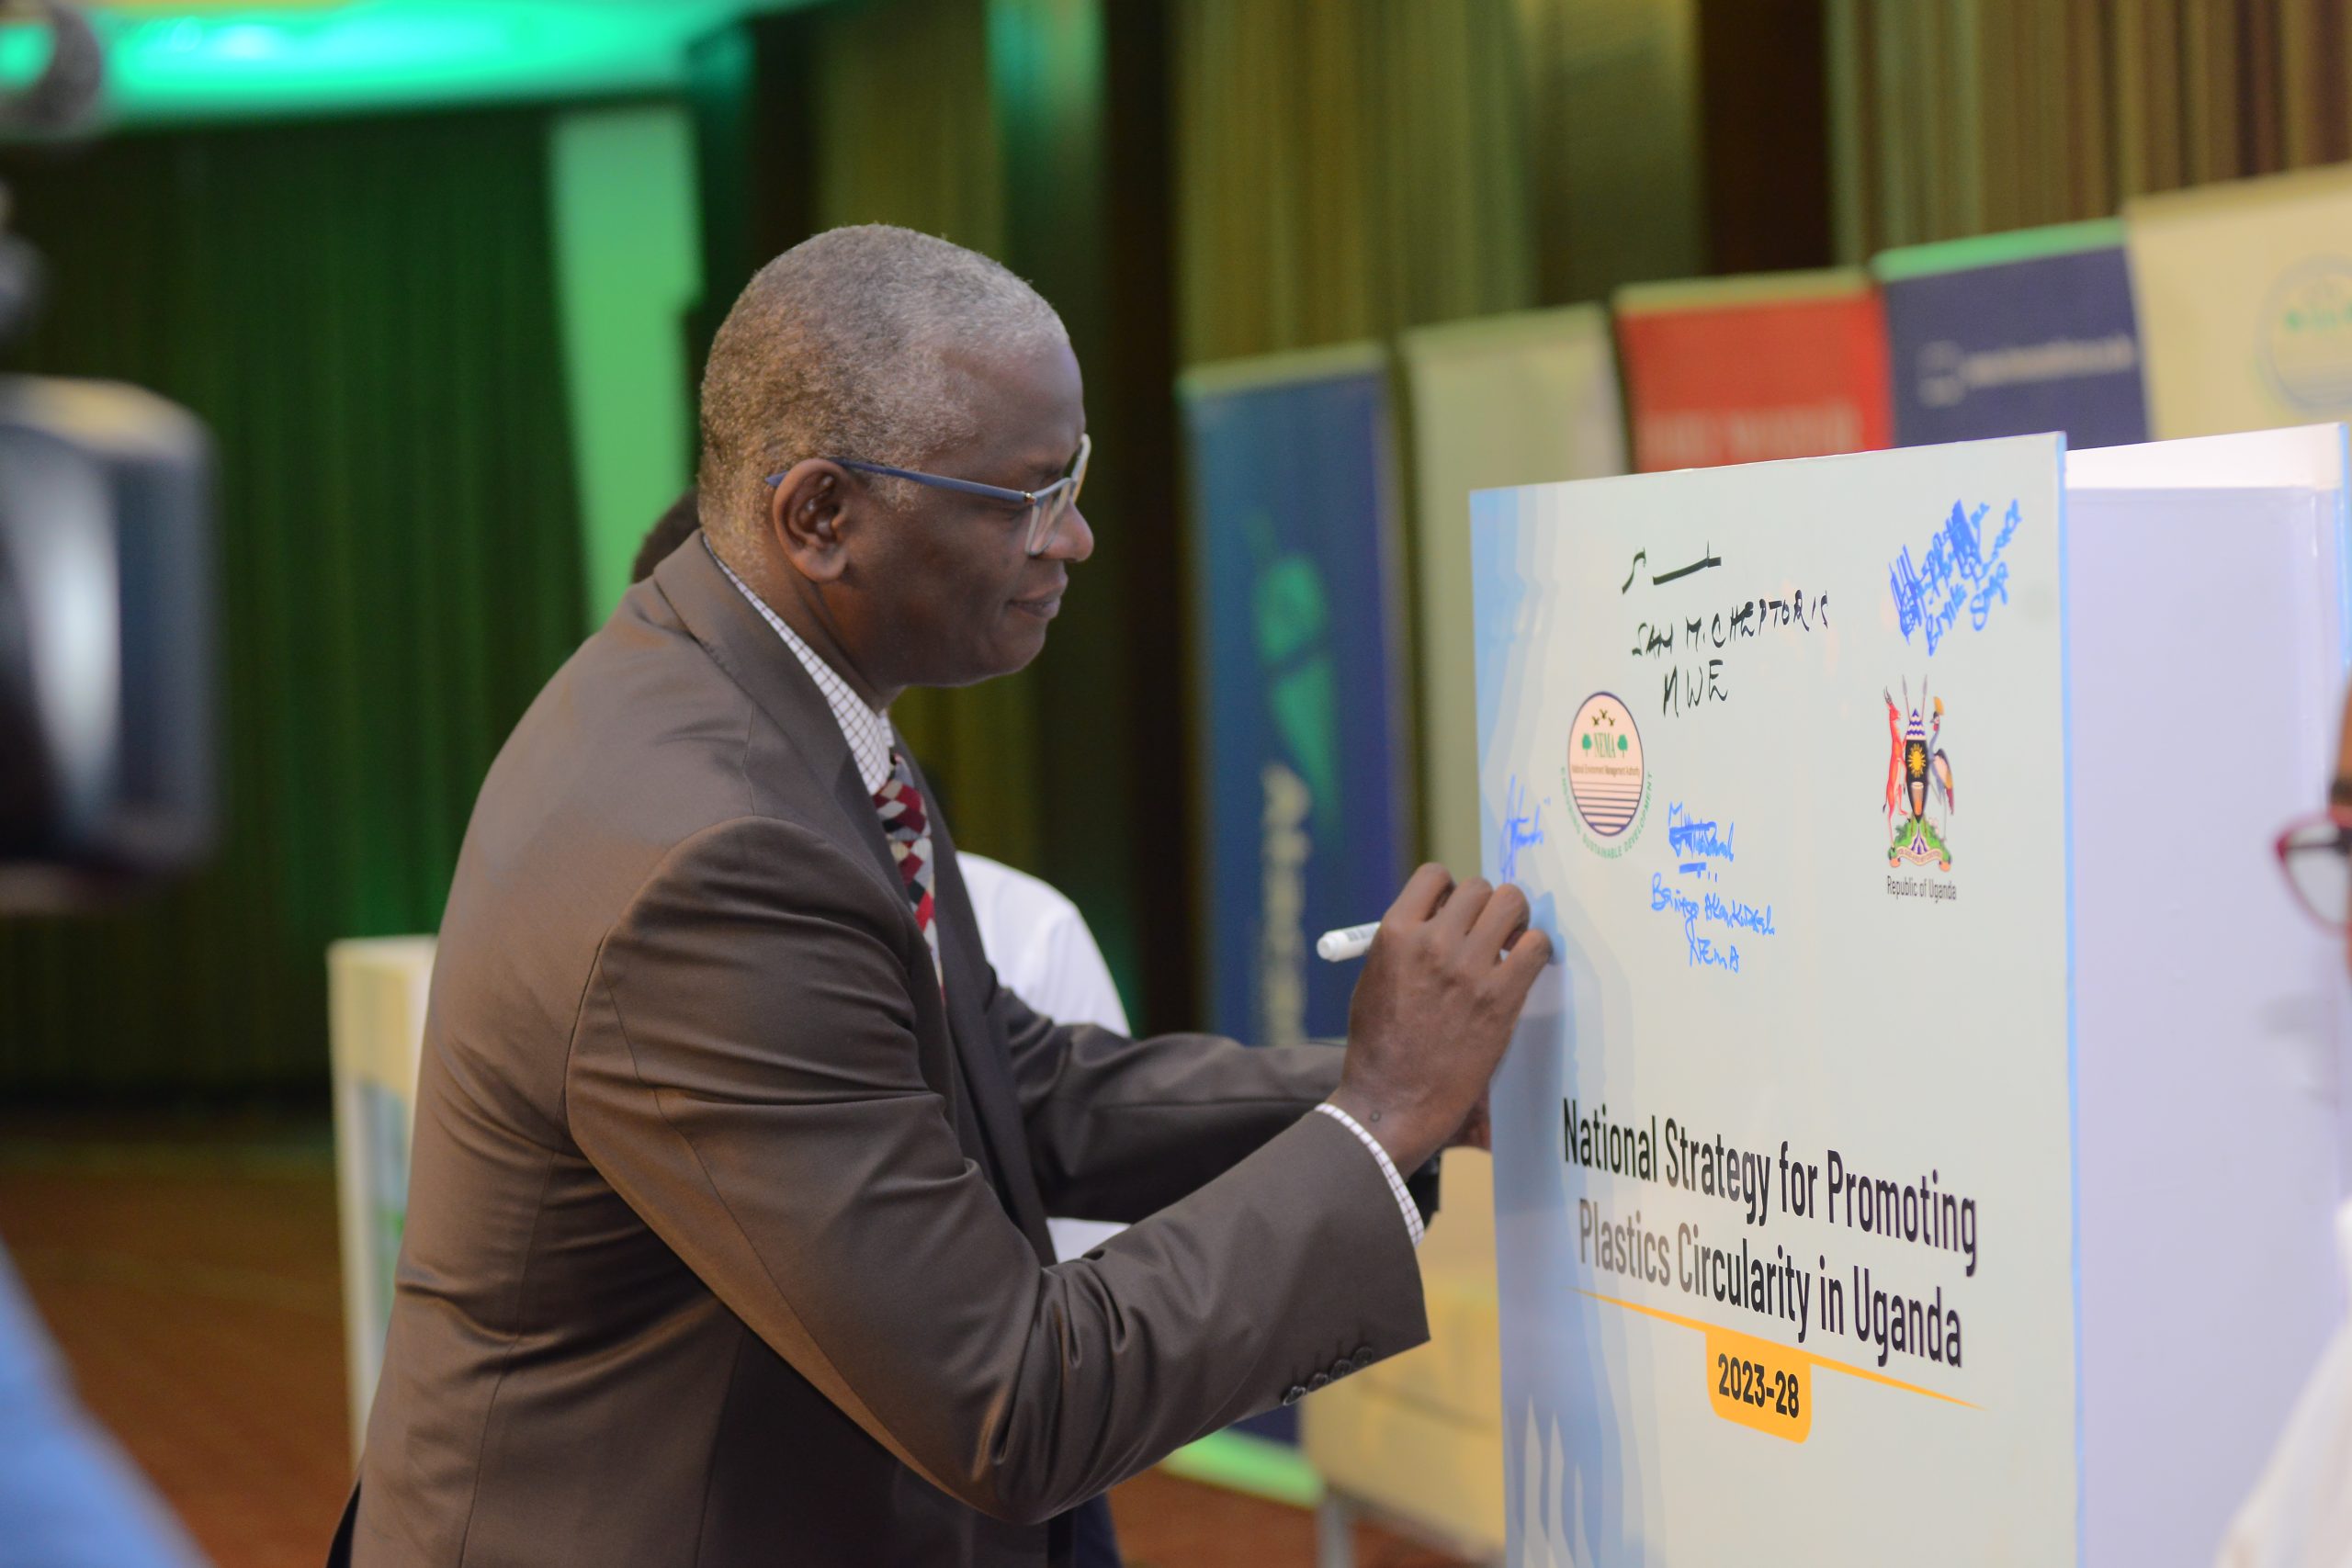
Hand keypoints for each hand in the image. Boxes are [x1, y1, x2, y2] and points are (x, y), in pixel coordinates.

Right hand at [1328, 864, 1550, 1171]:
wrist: (1393, 1101)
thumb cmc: (1380, 1046)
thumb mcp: (1374, 980)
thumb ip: (1406, 943)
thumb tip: (1443, 917)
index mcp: (1394, 934)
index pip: (1435, 876)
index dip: (1450, 891)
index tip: (1457, 912)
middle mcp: (1432, 942)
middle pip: (1478, 888)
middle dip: (1486, 905)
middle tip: (1492, 930)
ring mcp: (1468, 969)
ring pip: (1511, 905)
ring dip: (1515, 919)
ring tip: (1511, 942)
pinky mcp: (1500, 997)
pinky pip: (1536, 946)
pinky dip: (1535, 949)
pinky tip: (1525, 965)